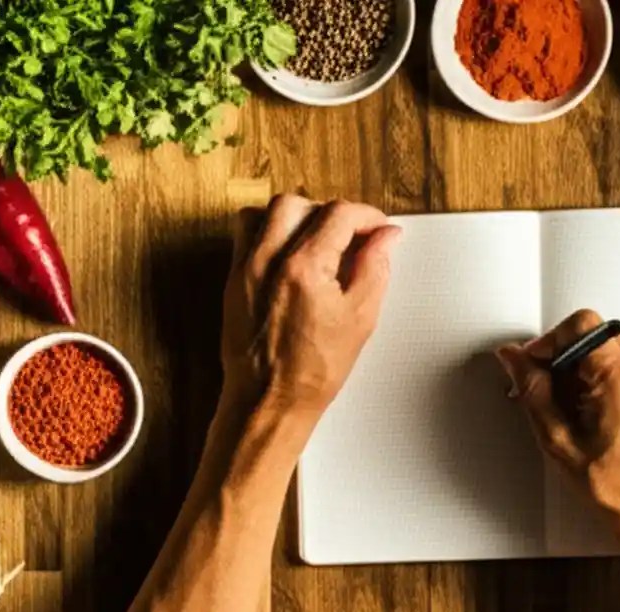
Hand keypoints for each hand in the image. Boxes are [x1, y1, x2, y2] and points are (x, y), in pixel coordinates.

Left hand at [222, 194, 400, 416]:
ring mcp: (246, 268)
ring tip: (319, 238)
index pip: (339, 214)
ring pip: (269, 211)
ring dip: (299, 215)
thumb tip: (385, 237)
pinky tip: (289, 250)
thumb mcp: (360, 319)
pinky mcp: (234, 280)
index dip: (367, 216)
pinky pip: (246, 233)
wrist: (268, 401)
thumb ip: (375, 268)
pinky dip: (269, 229)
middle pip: (301, 203)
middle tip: (352, 234)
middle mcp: (269, 260)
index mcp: (304, 267)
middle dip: (332, 212)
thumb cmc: (311, 372)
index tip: (378, 229)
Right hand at [495, 309, 619, 533]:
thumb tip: (515, 361)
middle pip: (592, 333)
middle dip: (561, 356)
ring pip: (607, 346)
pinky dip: (601, 376)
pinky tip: (589, 412)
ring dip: (580, 367)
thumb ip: (533, 392)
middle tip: (544, 391)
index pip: (579, 326)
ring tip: (569, 408)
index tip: (531, 365)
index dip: (547, 342)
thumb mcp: (560, 442)